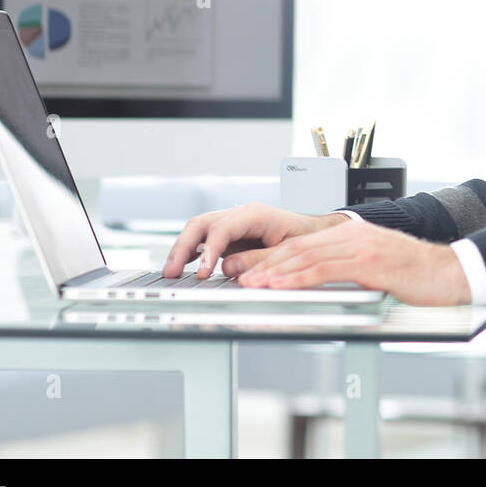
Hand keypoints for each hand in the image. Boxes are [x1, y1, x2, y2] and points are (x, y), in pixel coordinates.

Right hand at [163, 202, 348, 279]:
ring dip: (183, 249)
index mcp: (256, 214)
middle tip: (172, 271)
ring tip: (171, 271)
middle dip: (184, 247)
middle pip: (202, 224)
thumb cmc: (305, 238)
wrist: (314, 232)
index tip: (203, 271)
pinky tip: (182, 266)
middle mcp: (240, 214)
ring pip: (198, 229)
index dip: (210, 250)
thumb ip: (258, 259)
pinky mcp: (229, 234)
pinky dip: (191, 251)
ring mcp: (233, 222)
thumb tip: (228, 268)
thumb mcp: (287, 251)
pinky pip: (204, 238)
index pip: (223, 228)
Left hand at [236, 218, 472, 305]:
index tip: (248, 267)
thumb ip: (350, 267)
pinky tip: (281, 285)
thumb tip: (324, 278)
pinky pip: (325, 270)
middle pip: (297, 246)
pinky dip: (298, 278)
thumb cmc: (417, 274)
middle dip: (263, 261)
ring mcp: (361, 246)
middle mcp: (353, 234)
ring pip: (306, 256)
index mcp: (352, 233)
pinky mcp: (369, 262)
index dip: (271, 255)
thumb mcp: (377, 266)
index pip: (302, 243)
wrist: (450, 273)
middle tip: (236, 273)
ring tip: (249, 283)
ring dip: (273, 271)